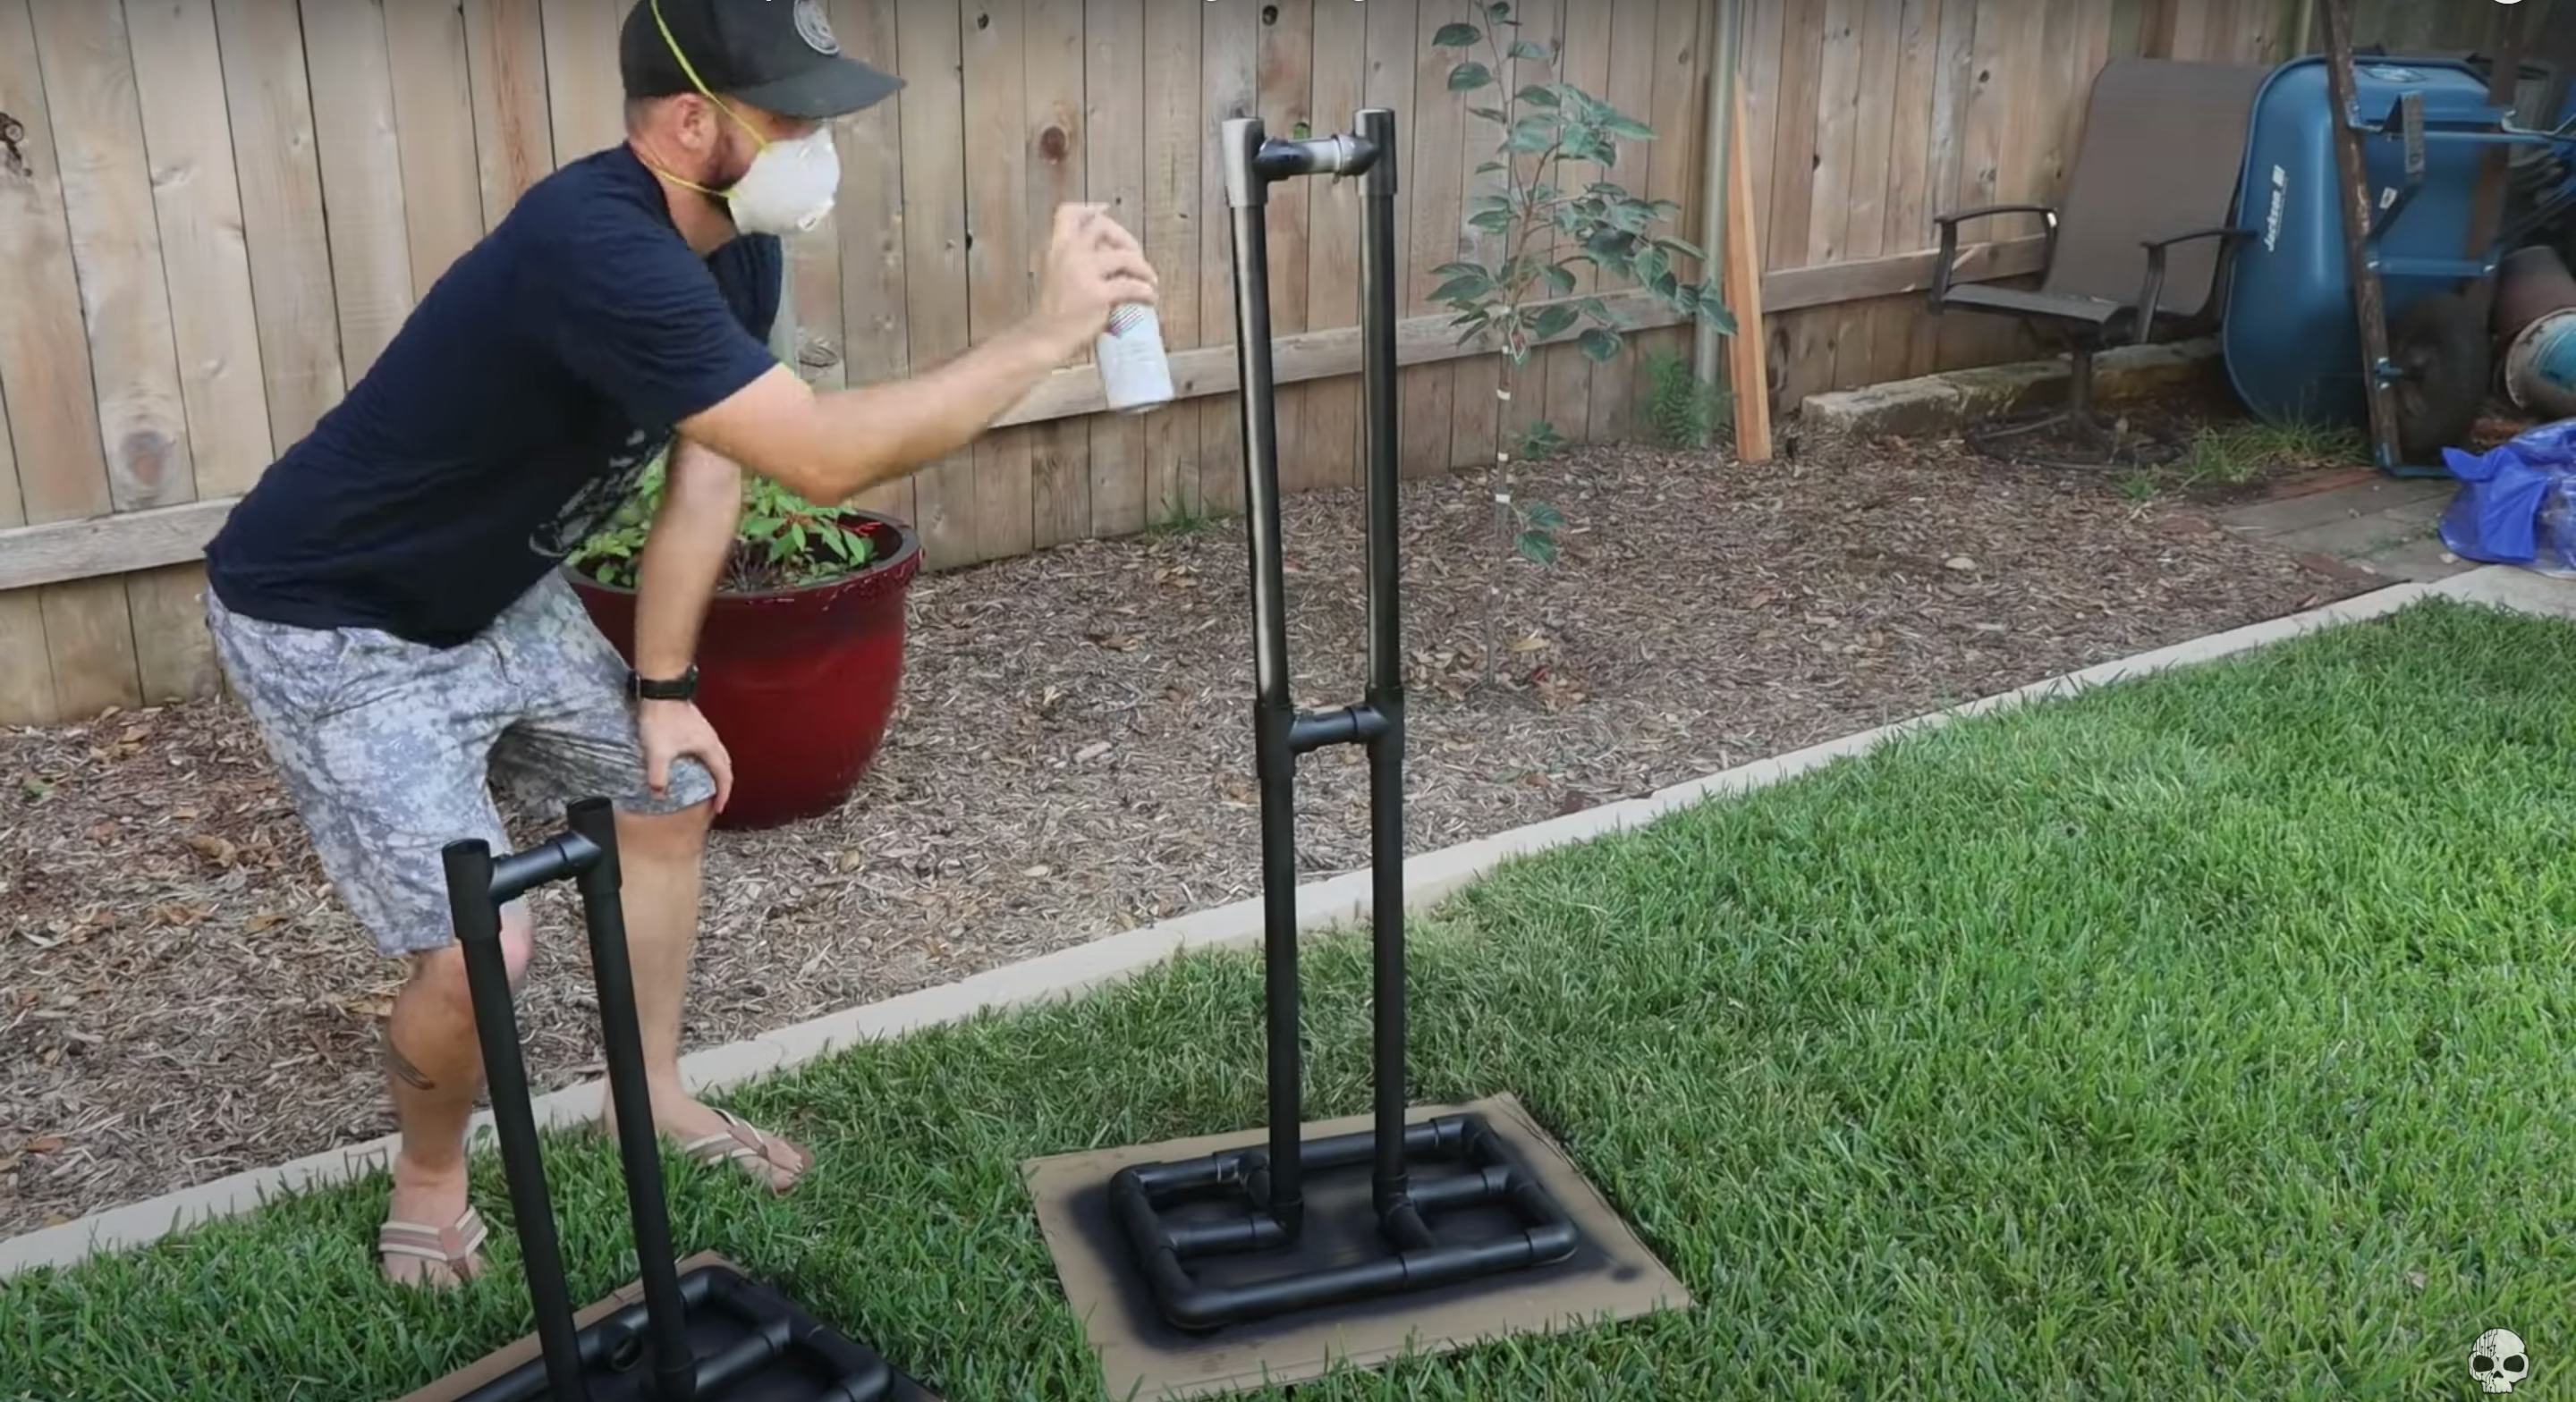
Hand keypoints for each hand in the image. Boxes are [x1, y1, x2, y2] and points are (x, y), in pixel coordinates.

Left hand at [638, 699, 734, 814]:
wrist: (660, 689)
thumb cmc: (662, 718)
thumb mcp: (658, 752)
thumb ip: (659, 776)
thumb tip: (659, 794)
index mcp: (708, 748)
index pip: (724, 775)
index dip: (723, 794)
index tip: (718, 808)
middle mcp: (711, 739)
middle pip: (726, 765)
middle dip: (724, 783)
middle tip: (717, 797)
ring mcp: (704, 730)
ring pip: (718, 754)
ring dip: (717, 770)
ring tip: (708, 782)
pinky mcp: (695, 724)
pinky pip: (708, 746)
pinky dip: (707, 759)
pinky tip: (693, 760)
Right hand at [1032, 203, 1158, 358]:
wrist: (1045, 337)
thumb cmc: (1053, 310)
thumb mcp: (1057, 273)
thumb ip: (1075, 257)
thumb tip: (1108, 250)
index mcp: (1056, 247)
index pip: (1068, 213)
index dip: (1088, 209)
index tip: (1104, 210)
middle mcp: (1069, 252)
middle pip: (1103, 227)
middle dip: (1125, 238)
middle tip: (1137, 256)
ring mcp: (1084, 272)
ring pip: (1125, 256)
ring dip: (1143, 267)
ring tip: (1150, 279)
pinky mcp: (1099, 294)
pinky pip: (1132, 286)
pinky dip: (1146, 292)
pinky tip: (1150, 299)